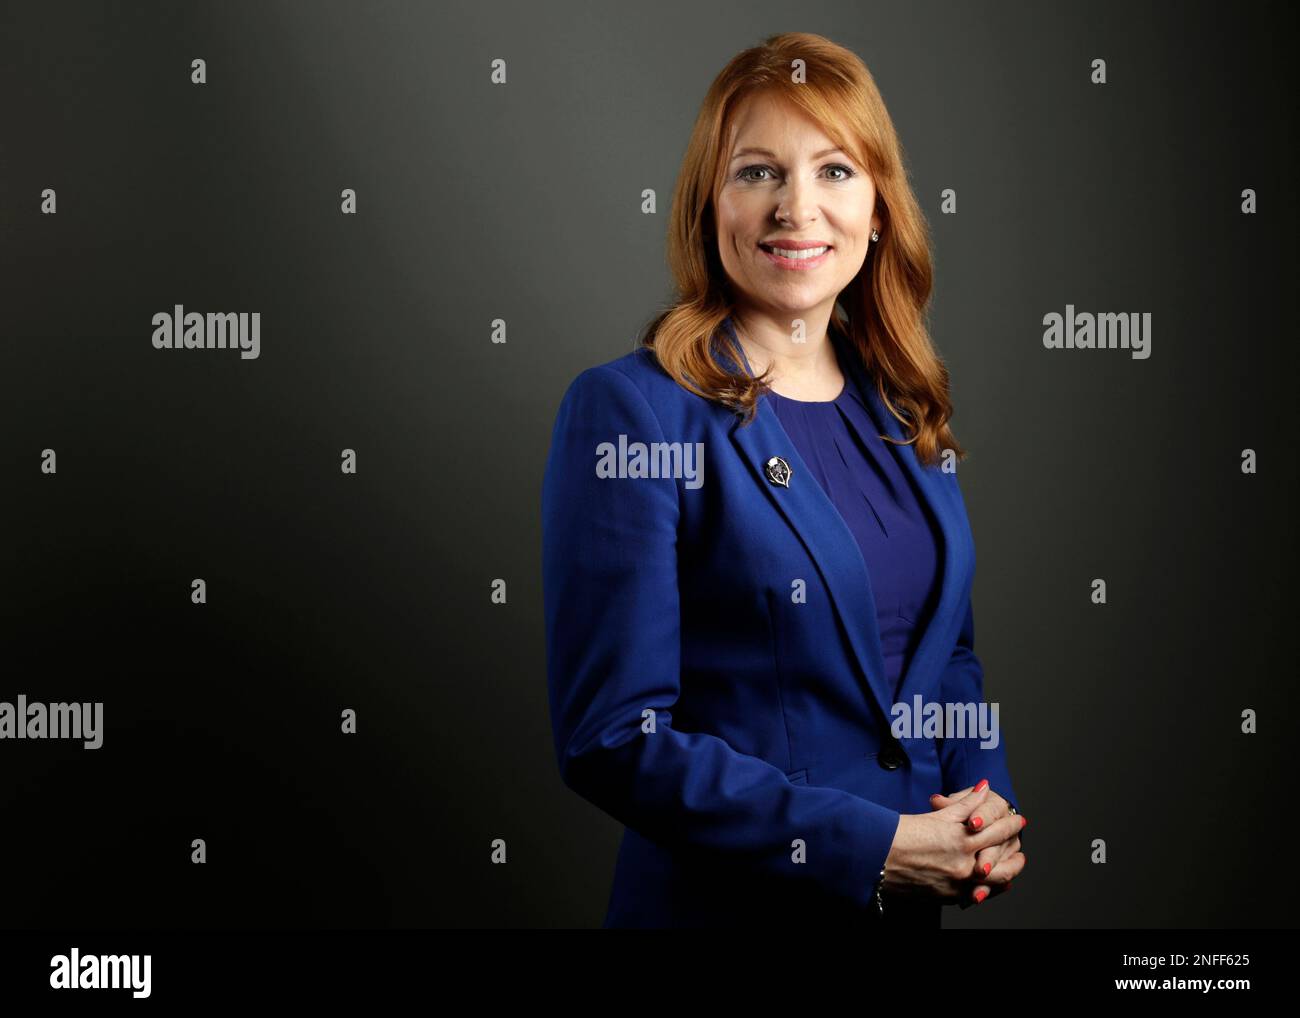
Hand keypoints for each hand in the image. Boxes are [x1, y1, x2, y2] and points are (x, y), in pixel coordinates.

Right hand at [881, 781, 1022, 901]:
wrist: (877, 858)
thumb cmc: (901, 834)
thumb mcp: (936, 815)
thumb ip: (965, 803)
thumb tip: (984, 787)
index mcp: (962, 839)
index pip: (997, 830)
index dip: (1010, 824)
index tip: (1018, 819)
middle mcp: (964, 863)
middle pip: (1002, 858)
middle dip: (1015, 849)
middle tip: (1021, 843)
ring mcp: (957, 883)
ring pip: (995, 881)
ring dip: (1008, 872)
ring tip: (1014, 864)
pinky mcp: (948, 896)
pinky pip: (977, 894)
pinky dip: (989, 888)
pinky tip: (995, 884)